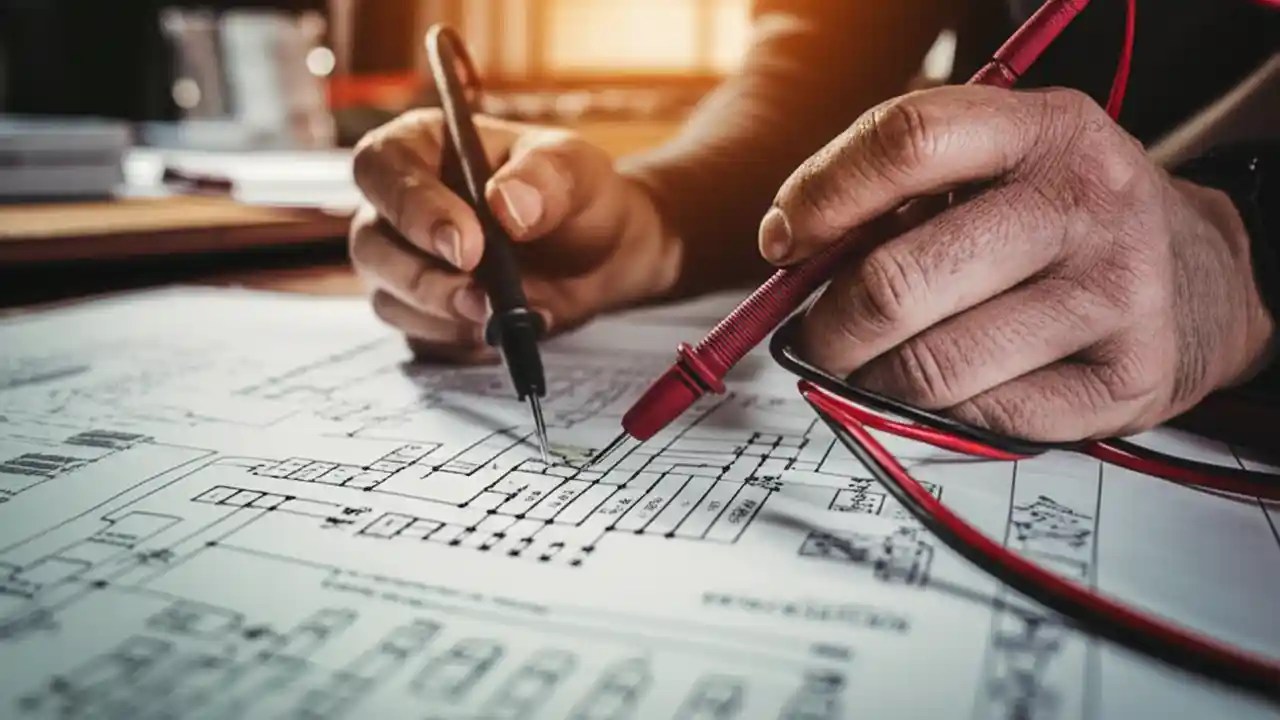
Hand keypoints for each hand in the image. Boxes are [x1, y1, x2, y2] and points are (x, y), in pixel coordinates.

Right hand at [350, 110, 679, 361]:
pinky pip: (417, 338)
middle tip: (483, 300)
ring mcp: (401, 261)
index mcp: (422, 145)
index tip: (466, 247)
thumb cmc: (575, 196)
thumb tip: (507, 206)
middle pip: (371, 243)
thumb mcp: (577, 170)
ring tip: (506, 317)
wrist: (597, 256)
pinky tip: (502, 332)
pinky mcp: (419, 311)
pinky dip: (460, 342)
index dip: (413, 209)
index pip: (381, 167)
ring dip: (445, 316)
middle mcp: (397, 204)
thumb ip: (547, 177)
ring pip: (389, 298)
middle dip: (426, 280)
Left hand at [759, 85, 1274, 440]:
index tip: (784, 242)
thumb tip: (789, 251)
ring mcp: (1113, 295)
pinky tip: (950, 385)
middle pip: (896, 282)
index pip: (906, 143)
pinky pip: (978, 417)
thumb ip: (900, 191)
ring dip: (871, 378)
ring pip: (928, 368)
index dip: (822, 197)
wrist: (1199, 276)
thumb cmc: (1062, 218)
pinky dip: (939, 411)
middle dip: (828, 326)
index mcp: (1044, 129)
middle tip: (816, 336)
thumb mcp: (1000, 163)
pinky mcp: (1122, 381)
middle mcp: (1087, 204)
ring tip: (874, 364)